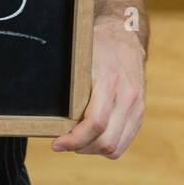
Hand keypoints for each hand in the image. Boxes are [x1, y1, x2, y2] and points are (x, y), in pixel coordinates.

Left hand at [51, 14, 145, 157]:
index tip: (56, 143)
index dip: (74, 140)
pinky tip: (92, 136)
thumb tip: (44, 111)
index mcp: (110, 80)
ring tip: (77, 140)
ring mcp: (136, 105)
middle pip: (106, 141)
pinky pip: (123, 142)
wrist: (123, 35)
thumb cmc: (96, 45)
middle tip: (64, 143)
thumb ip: (68, 85)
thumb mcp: (79, 59)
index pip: (95, 123)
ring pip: (116, 146)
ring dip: (93, 150)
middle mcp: (127, 95)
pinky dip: (106, 146)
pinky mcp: (139, 112)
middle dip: (81, 148)